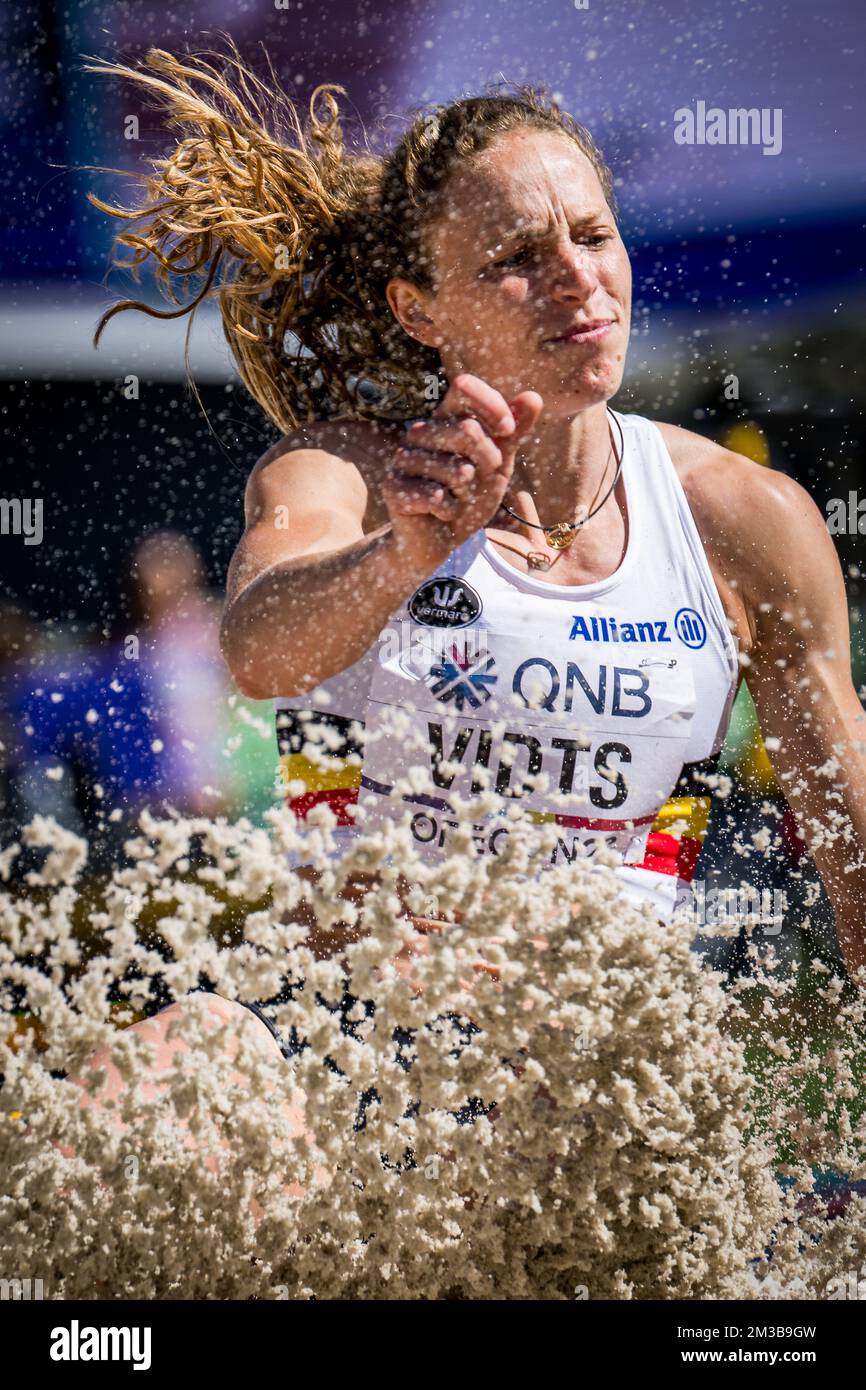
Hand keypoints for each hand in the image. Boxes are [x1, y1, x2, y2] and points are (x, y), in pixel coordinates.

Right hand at [382, 372, 543, 564]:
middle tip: (478, 482)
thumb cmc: (469, 496)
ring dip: (469, 494)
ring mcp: (403, 458)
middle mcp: (420, 432)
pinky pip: (438, 497)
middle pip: (468, 431)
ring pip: (457, 471)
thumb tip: (534, 396)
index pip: (464, 386)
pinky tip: (442, 513)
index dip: (492, 405)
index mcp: (445, 418)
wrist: (441, 540)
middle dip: (488, 463)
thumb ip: (513, 432)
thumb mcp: (498, 463)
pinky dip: (451, 512)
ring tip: (457, 499)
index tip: (507, 431)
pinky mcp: (393, 487)